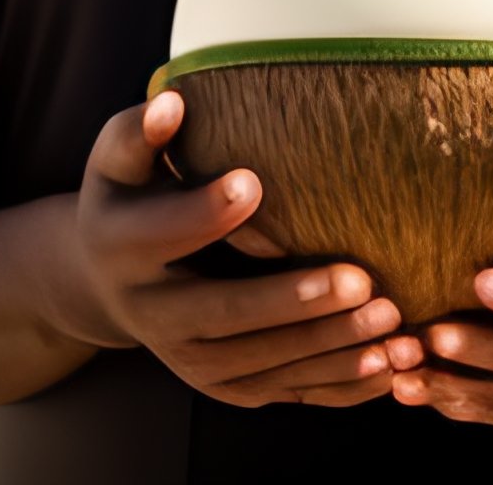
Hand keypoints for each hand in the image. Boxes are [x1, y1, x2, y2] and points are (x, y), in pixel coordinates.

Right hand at [52, 88, 402, 408]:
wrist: (105, 282)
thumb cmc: (128, 197)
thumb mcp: (118, 160)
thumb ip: (141, 132)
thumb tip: (173, 101)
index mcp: (125, 250)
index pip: (167, 232)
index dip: (207, 212)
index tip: (254, 182)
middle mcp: (153, 316)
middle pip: (226, 313)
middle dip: (294, 301)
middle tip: (360, 280)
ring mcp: (189, 361)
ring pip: (262, 364)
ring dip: (328, 347)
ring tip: (387, 322)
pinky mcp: (222, 386)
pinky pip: (282, 390)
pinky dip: (336, 383)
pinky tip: (385, 366)